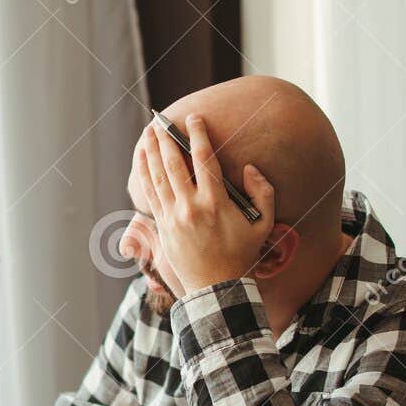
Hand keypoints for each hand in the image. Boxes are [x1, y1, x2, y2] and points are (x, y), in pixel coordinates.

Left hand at [133, 115, 276, 292]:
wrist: (216, 288)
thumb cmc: (242, 255)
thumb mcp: (263, 225)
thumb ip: (263, 192)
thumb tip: (249, 168)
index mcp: (216, 203)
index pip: (204, 159)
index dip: (198, 135)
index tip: (194, 118)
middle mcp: (191, 207)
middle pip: (174, 164)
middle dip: (166, 138)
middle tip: (161, 120)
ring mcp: (173, 217)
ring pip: (158, 176)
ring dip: (152, 151)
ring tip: (148, 132)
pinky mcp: (163, 226)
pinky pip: (150, 194)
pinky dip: (145, 173)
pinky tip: (142, 158)